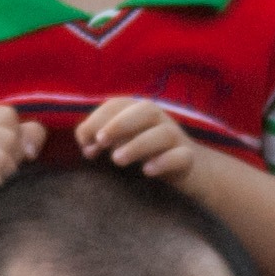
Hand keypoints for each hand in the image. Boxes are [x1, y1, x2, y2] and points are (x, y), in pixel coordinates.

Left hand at [76, 97, 197, 183]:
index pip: (118, 104)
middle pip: (145, 110)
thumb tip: (86, 144)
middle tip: (100, 141)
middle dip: (119, 124)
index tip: (84, 143)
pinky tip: (147, 171)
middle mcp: (160, 120)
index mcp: (141, 112)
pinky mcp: (188, 158)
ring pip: (163, 133)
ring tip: (117, 160)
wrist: (191, 168)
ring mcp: (177, 138)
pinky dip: (164, 161)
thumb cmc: (150, 152)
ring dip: (138, 144)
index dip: (98, 119)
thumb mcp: (124, 141)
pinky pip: (180, 156)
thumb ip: (103, 139)